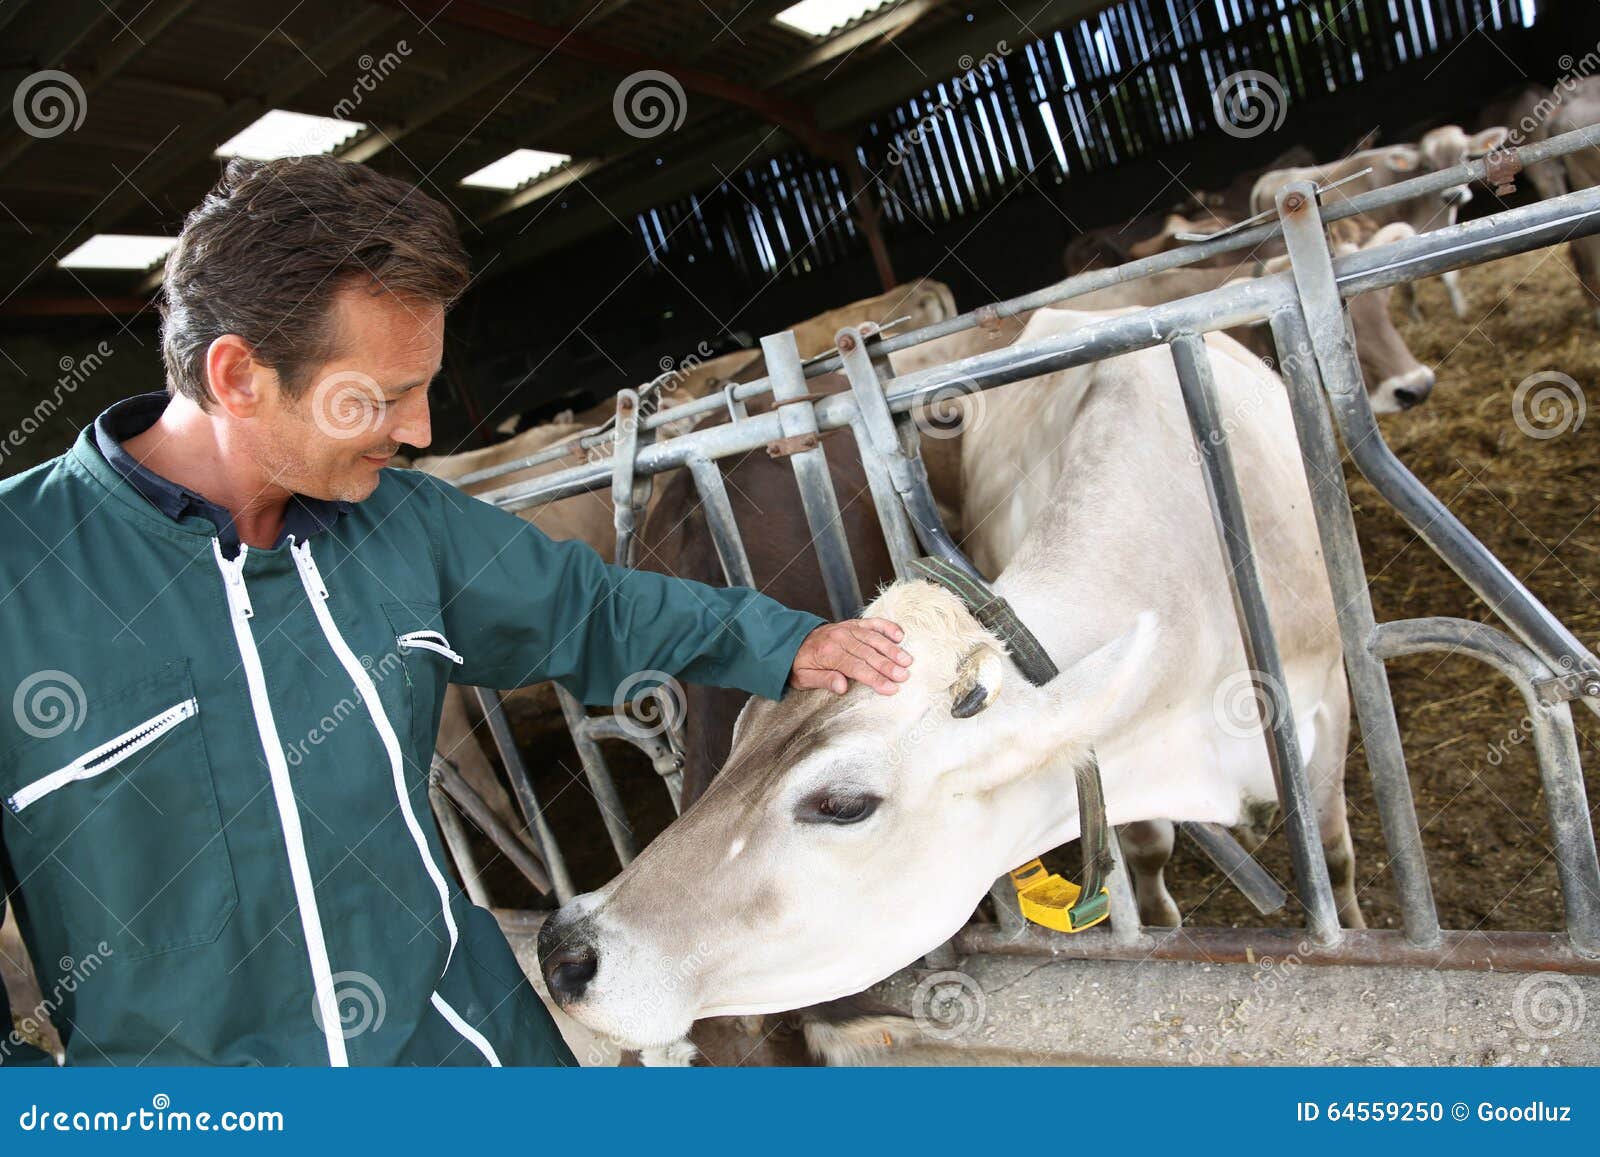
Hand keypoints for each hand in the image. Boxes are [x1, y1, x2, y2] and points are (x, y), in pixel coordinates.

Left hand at [790, 619, 912, 695]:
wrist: (791, 641)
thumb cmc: (800, 664)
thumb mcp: (804, 678)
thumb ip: (824, 680)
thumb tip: (842, 687)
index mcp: (828, 654)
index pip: (856, 668)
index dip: (875, 678)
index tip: (890, 688)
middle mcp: (840, 638)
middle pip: (868, 653)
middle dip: (888, 665)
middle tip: (904, 676)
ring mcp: (847, 629)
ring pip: (873, 638)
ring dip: (892, 649)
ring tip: (907, 660)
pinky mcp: (852, 623)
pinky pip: (872, 623)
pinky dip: (887, 627)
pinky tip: (900, 634)